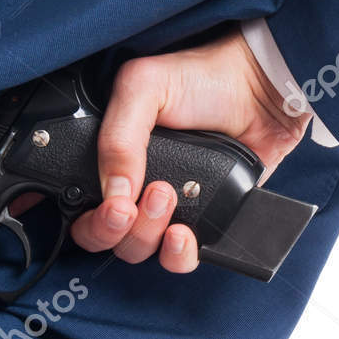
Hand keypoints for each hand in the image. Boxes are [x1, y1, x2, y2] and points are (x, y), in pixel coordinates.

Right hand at [70, 27, 309, 271]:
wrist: (260, 90)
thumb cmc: (203, 78)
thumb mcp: (143, 88)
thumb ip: (116, 138)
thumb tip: (112, 194)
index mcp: (111, 156)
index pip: (77, 203)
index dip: (80, 215)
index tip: (100, 205)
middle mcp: (134, 186)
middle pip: (104, 236)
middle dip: (111, 228)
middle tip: (129, 205)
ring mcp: (169, 207)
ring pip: (139, 249)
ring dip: (145, 233)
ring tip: (167, 197)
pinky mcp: (203, 222)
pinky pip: (180, 259)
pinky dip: (177, 255)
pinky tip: (183, 234)